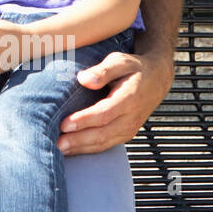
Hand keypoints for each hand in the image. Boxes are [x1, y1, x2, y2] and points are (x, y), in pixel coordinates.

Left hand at [57, 49, 172, 154]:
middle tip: (56, 143)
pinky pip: (105, 145)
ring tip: (58, 150)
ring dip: (80, 148)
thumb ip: (103, 71)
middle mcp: (131, 118)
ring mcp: (129, 129)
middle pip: (102, 134)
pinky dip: (87, 149)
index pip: (104, 113)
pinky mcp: (125, 134)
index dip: (84, 120)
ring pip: (103, 143)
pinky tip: (71, 150)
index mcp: (129, 98)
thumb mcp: (120, 61)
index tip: (64, 124)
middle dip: (78, 140)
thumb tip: (84, 79)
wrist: (156, 80)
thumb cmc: (133, 69)